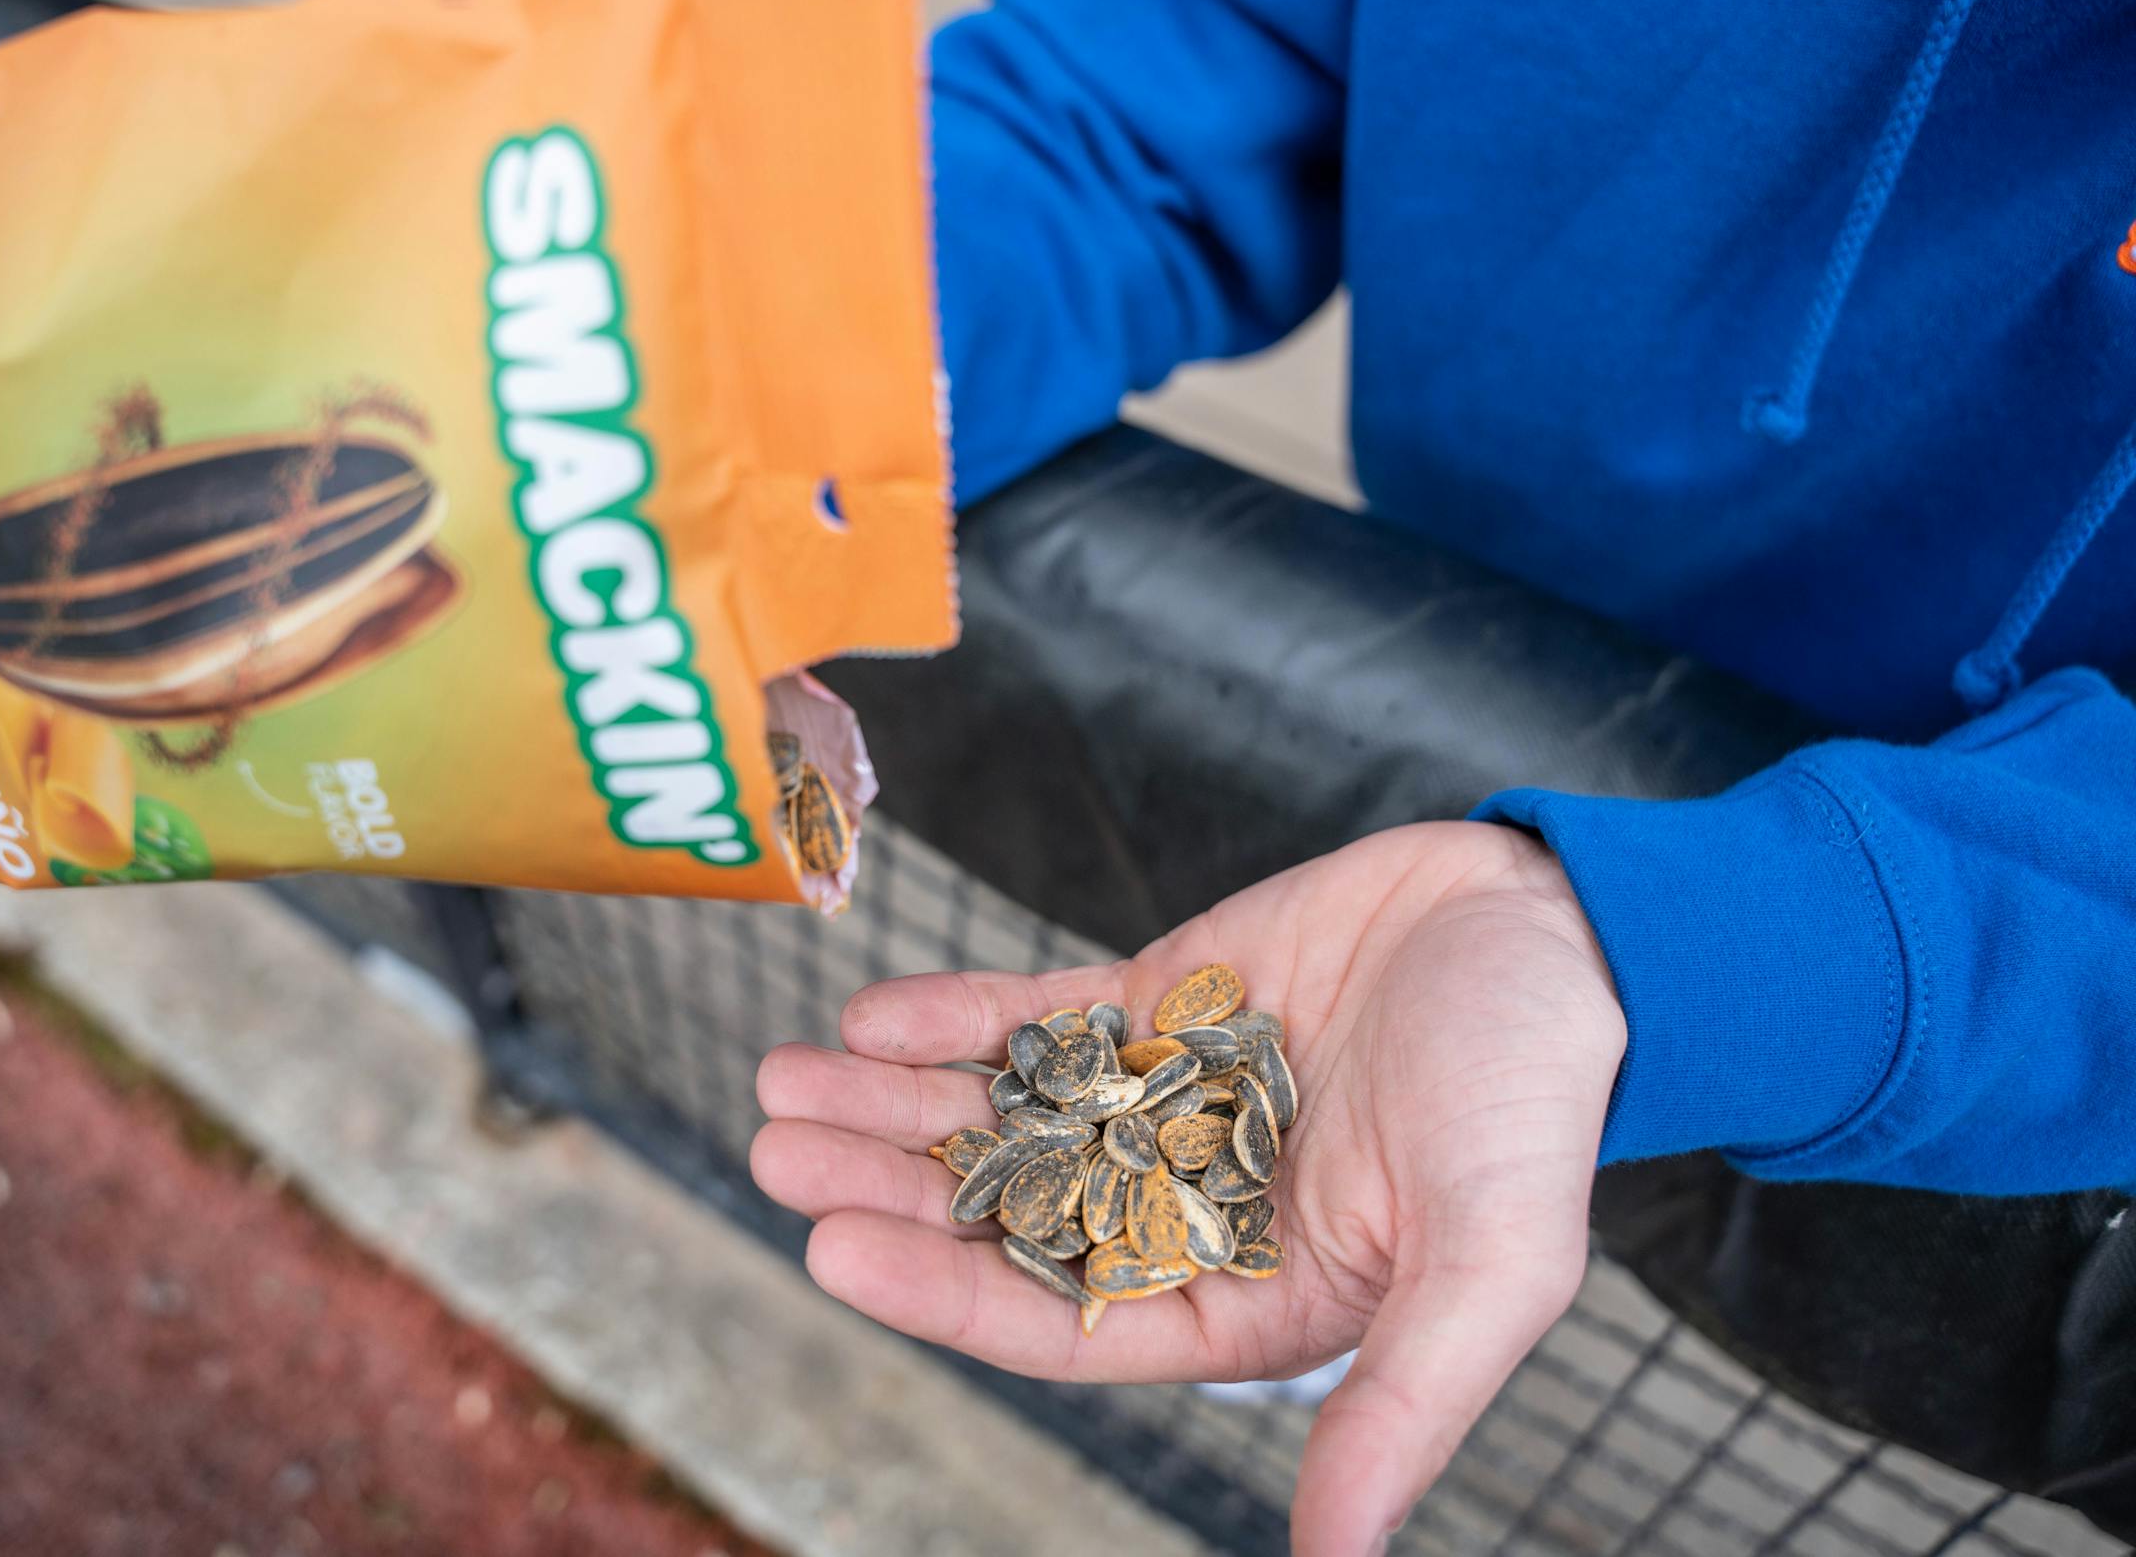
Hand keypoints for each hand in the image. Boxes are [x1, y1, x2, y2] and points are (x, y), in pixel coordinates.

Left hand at [753, 820, 1624, 1554]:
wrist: (1558, 927)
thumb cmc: (1537, 1099)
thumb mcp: (1491, 1264)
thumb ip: (1404, 1404)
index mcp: (1247, 1296)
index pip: (1065, 1318)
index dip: (946, 1291)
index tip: (838, 1249)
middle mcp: (1185, 1207)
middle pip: (1005, 1215)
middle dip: (886, 1188)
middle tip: (775, 1148)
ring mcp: (1161, 1100)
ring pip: (1002, 1113)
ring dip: (892, 1104)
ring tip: (781, 1080)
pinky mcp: (1161, 1001)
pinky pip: (1036, 1014)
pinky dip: (954, 1016)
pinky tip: (873, 1013)